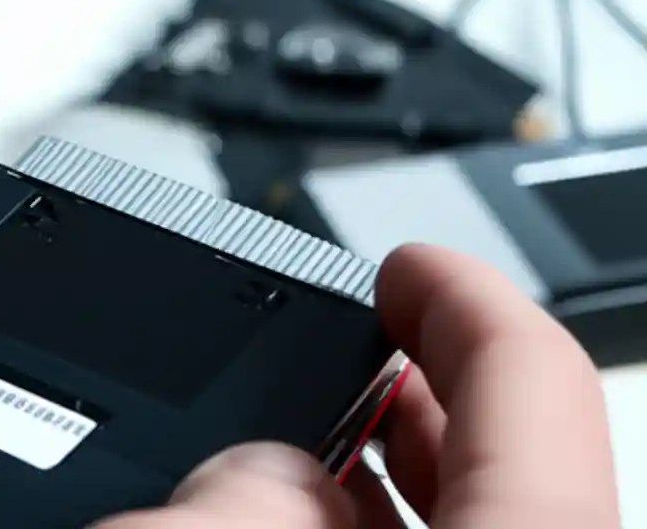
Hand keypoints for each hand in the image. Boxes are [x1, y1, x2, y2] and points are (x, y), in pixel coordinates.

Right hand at [94, 244, 619, 527]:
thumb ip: (239, 501)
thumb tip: (252, 473)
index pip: (526, 370)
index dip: (458, 293)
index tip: (404, 263)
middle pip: (507, 445)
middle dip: (412, 384)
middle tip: (340, 352)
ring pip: (468, 512)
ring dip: (379, 475)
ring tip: (293, 448)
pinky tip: (283, 525)